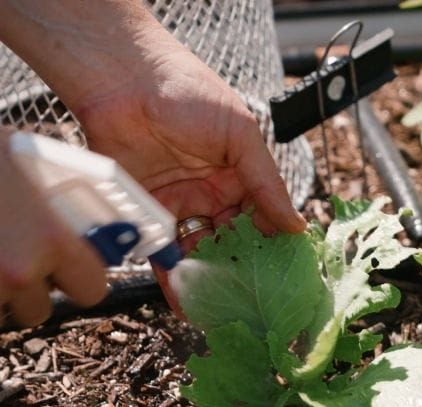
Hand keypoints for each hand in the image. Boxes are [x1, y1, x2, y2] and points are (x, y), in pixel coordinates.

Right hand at [0, 123, 108, 332]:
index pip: (92, 286)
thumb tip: (73, 188)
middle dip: (32, 292)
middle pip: (45, 310)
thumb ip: (48, 181)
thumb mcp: (13, 152)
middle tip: (10, 266)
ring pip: (3, 319)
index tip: (71, 276)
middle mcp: (20, 273)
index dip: (82, 281)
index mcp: (48, 238)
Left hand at [70, 38, 305, 311]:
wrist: (125, 81)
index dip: (270, 244)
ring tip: (216, 310)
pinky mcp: (144, 213)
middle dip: (237, 271)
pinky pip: (160, 251)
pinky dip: (170, 277)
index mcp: (237, 174)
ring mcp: (176, 205)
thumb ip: (267, 182)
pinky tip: (182, 299)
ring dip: (205, 280)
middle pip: (228, 242)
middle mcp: (209, 193)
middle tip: (247, 301)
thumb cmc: (187, 92)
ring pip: (195, 252)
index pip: (260, 218)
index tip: (279, 273)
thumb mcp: (240, 134)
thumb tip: (297, 225)